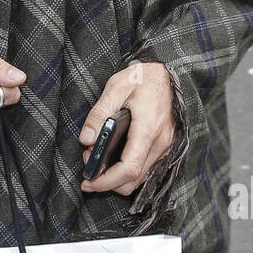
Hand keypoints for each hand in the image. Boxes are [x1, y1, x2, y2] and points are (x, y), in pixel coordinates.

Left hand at [79, 60, 174, 195]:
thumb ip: (99, 114)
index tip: (88, 182)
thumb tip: (86, 139)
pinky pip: (148, 167)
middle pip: (134, 179)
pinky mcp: (166, 144)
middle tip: (89, 164)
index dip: (106, 181)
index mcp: (148, 128)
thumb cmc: (142, 77)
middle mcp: (161, 141)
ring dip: (119, 177)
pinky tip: (115, 159)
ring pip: (142, 176)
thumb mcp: (115, 87)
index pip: (128, 168)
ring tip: (99, 159)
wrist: (166, 70)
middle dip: (108, 181)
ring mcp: (166, 144)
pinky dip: (130, 170)